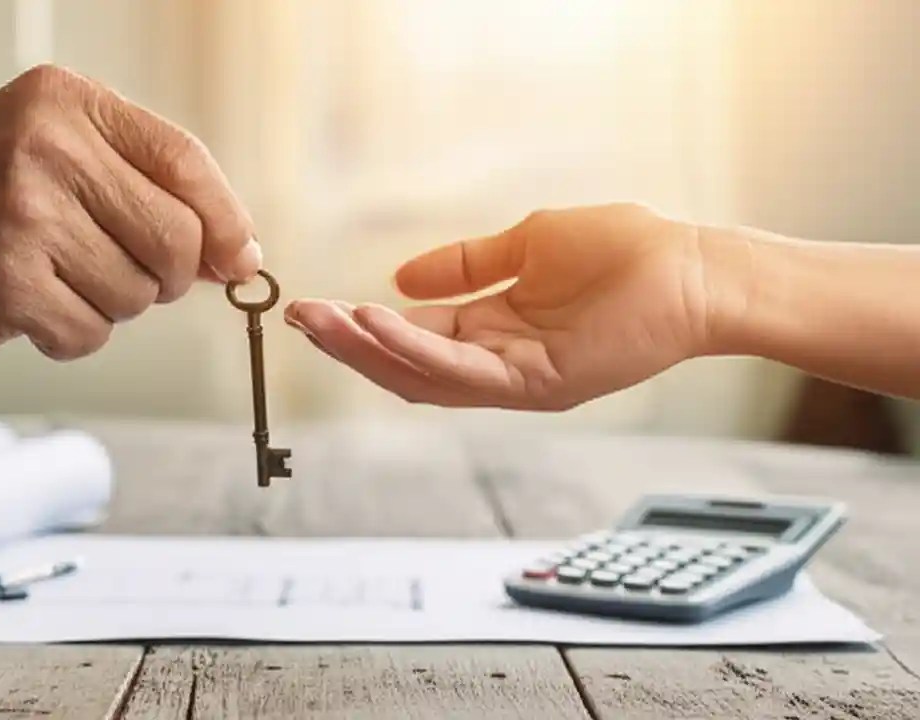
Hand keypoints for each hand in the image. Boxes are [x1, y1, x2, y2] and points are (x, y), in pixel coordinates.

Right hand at [0, 64, 259, 358]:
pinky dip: (68, 334)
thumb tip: (236, 254)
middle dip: (165, 277)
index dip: (225, 221)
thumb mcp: (45, 147)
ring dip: (107, 305)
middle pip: (176, 242)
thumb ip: (139, 185)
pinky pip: (89, 335)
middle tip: (122, 272)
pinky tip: (24, 304)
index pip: (186, 162)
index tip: (236, 257)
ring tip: (48, 276)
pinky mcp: (5, 285)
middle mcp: (49, 150)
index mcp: (67, 103)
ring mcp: (25, 218)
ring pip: (136, 297)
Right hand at [286, 204, 740, 409]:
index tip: (313, 307)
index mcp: (492, 330)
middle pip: (406, 365)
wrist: (694, 267)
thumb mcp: (525, 244)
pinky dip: (415, 348)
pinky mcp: (538, 383)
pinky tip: (377, 323)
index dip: (360, 325)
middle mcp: (497, 363)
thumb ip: (464, 266)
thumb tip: (401, 276)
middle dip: (348, 345)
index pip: (413, 336)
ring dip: (368, 350)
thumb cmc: (624, 251)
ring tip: (322, 322)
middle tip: (298, 319)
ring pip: (424, 376)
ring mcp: (516, 379)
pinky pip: (462, 371)